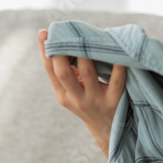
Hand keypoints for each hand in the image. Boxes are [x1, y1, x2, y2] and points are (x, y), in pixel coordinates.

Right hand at [38, 29, 126, 158]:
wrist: (108, 129)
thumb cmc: (89, 102)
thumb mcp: (73, 91)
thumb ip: (68, 70)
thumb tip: (60, 39)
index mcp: (63, 95)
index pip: (50, 71)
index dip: (45, 51)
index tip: (44, 32)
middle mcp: (76, 99)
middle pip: (64, 73)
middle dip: (62, 52)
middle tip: (66, 33)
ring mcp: (95, 101)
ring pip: (88, 73)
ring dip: (87, 53)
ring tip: (87, 36)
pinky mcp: (114, 101)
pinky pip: (116, 80)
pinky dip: (118, 66)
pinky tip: (118, 53)